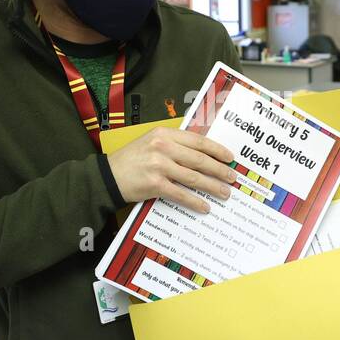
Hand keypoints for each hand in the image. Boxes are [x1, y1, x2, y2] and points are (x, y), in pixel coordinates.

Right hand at [107, 127, 235, 212]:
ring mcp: (159, 166)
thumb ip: (174, 143)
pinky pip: (181, 194)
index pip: (198, 141)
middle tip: (232, 177)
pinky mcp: (154, 185)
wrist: (107, 176)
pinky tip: (205, 206)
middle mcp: (163, 147)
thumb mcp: (151, 141)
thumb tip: (202, 153)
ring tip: (224, 192)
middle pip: (199, 159)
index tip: (229, 157)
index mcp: (164, 133)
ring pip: (194, 177)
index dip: (217, 150)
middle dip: (219, 169)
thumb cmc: (131, 159)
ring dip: (212, 186)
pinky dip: (195, 201)